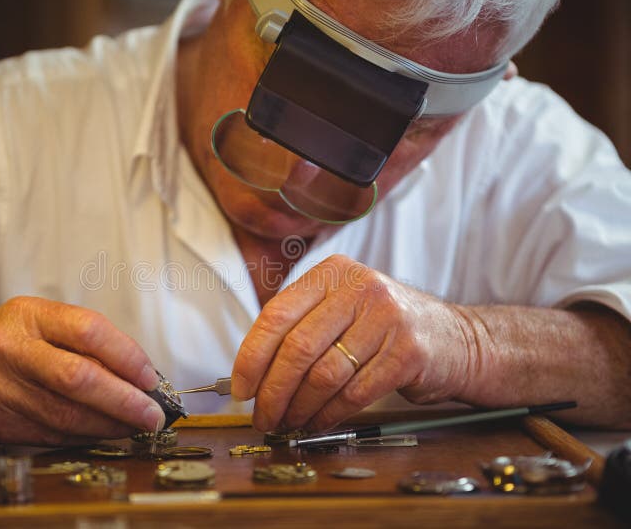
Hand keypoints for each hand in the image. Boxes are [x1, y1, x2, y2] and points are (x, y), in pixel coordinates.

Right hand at [0, 296, 163, 443]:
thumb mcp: (32, 321)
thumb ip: (77, 340)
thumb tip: (134, 373)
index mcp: (26, 314)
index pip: (88, 330)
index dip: (126, 356)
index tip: (149, 378)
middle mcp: (7, 349)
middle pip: (79, 378)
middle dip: (124, 401)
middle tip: (152, 414)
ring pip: (66, 415)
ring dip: (108, 425)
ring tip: (133, 426)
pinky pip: (48, 435)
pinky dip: (81, 437)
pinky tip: (101, 433)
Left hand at [231, 255, 471, 431]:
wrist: (456, 339)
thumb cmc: (386, 328)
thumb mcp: (344, 307)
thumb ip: (302, 325)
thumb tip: (252, 370)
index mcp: (334, 273)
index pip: (277, 314)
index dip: (252, 356)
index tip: (240, 387)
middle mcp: (360, 288)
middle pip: (297, 347)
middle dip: (272, 390)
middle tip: (262, 415)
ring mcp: (387, 319)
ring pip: (324, 374)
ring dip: (299, 407)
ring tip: (287, 422)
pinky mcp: (407, 353)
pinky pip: (353, 393)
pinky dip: (328, 414)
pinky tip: (316, 422)